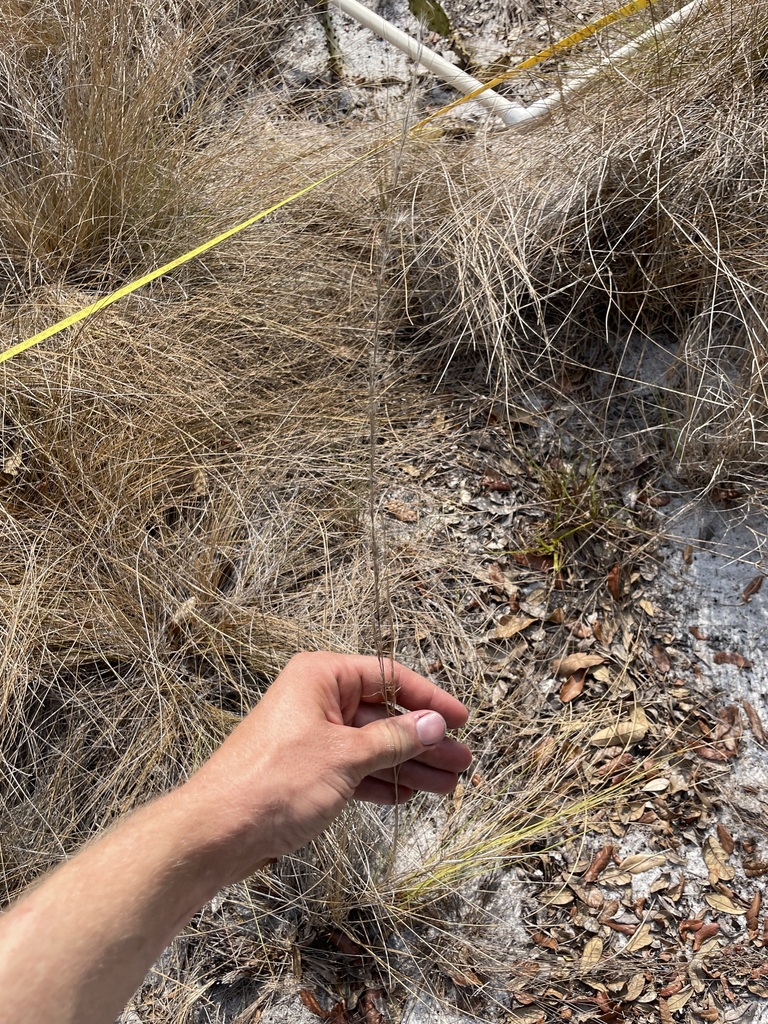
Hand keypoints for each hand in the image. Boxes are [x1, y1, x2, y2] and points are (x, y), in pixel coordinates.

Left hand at [187, 652, 471, 880]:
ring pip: (372, 746)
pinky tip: (409, 795)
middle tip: (461, 761)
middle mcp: (316, 700)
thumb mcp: (345, 757)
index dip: (428, 698)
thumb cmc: (276, 782)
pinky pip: (354, 769)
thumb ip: (393, 740)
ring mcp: (311, 737)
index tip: (461, 718)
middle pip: (383, 714)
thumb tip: (434, 724)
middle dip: (422, 740)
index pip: (388, 676)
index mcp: (321, 677)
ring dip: (408, 765)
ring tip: (448, 785)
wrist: (216, 832)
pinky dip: (380, 781)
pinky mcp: (306, 771)